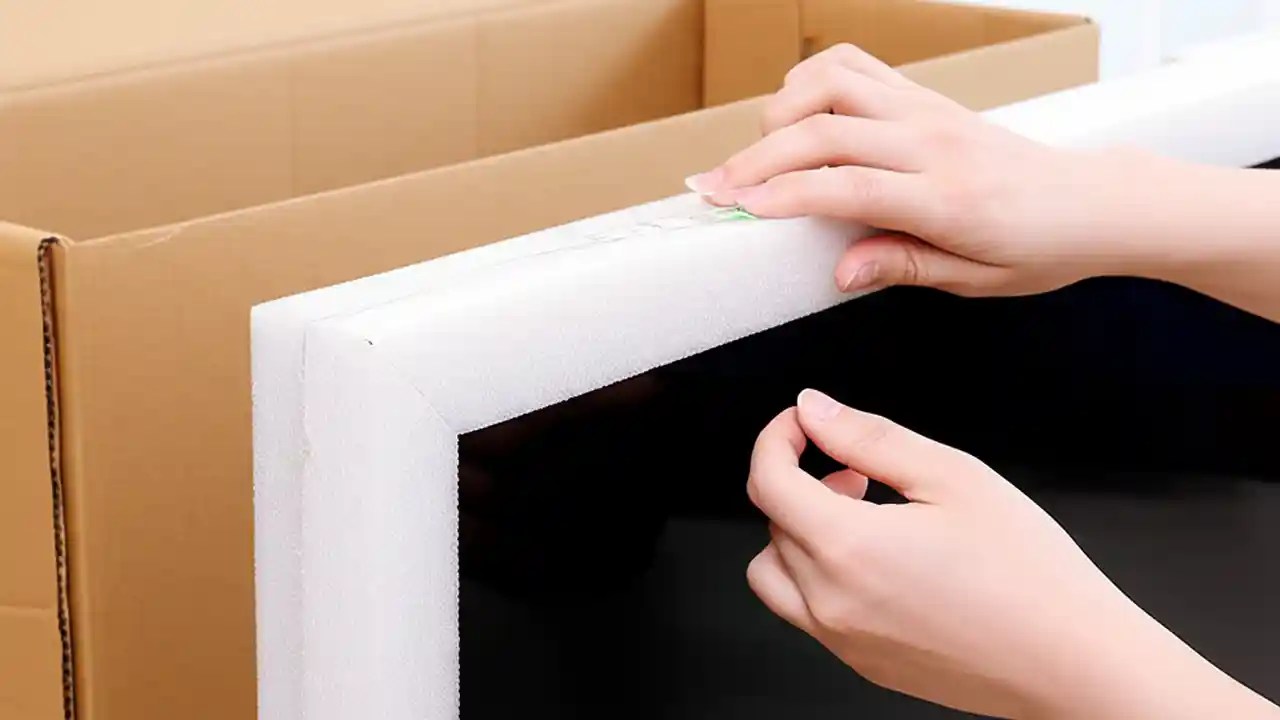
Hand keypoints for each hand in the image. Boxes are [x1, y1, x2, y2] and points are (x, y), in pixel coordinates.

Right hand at [687, 44, 1183, 297]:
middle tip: (713, 186)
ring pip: (834, 83)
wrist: (1091, 203)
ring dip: (781, 112)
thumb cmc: (1037, 248)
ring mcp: (928, 110)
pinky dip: (813, 80)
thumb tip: (840, 271)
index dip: (784, 195)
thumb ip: (902, 266)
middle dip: (758, 157)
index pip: (849, 186)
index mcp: (948, 199)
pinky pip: (857, 67)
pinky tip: (796, 113)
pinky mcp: (925, 97)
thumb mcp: (974, 280)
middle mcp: (933, 142)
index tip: (737, 209)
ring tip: (755, 153)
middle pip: (825, 129)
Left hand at [746, 389, 1279, 718]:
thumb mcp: (952, 476)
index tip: (803, 423)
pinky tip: (884, 562)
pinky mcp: (863, 665)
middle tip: (860, 472)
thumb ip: (868, 438)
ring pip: (776, 575)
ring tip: (864, 519)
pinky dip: (822, 577)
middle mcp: (830, 601)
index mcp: (846, 547)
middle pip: (772, 524)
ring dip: (800, 535)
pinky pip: (809, 613)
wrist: (1074, 663)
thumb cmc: (1030, 574)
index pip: (765, 481)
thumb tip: (814, 409)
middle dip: (801, 483)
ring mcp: (842, 641)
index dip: (777, 438)